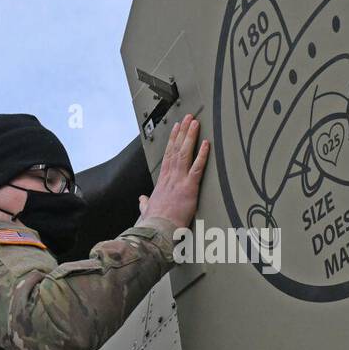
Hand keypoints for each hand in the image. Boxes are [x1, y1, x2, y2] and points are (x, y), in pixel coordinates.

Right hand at [138, 114, 208, 230]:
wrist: (158, 230)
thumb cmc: (154, 223)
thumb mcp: (147, 210)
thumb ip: (145, 203)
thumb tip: (142, 200)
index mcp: (162, 181)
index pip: (168, 155)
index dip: (173, 140)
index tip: (176, 129)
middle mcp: (170, 177)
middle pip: (177, 149)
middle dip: (183, 132)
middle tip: (189, 118)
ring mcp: (179, 180)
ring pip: (185, 153)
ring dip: (190, 136)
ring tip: (195, 123)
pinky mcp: (189, 187)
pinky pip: (197, 167)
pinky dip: (202, 155)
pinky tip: (206, 144)